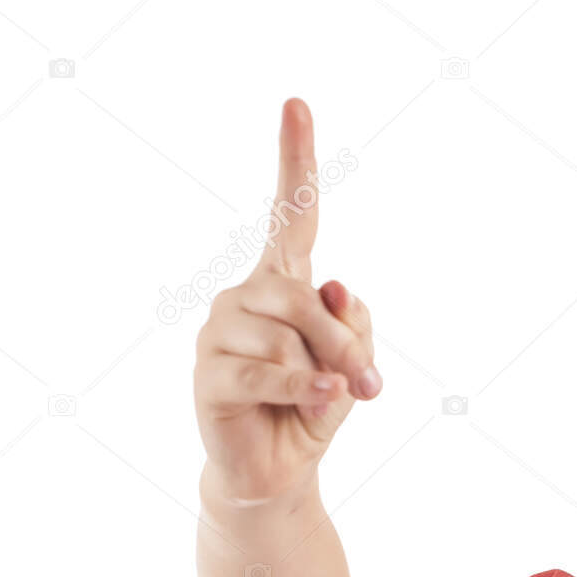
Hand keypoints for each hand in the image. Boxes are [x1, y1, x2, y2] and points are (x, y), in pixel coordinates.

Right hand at [193, 96, 381, 503]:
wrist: (275, 472)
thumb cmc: (312, 409)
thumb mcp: (352, 363)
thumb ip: (353, 324)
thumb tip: (335, 291)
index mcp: (281, 284)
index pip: (290, 216)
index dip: (294, 162)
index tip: (297, 104)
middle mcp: (243, 298)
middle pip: (302, 297)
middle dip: (344, 342)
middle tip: (368, 383)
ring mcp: (219, 333)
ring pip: (286, 337)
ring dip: (324, 373)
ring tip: (327, 400)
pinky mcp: (208, 376)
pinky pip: (264, 373)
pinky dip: (301, 388)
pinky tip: (318, 397)